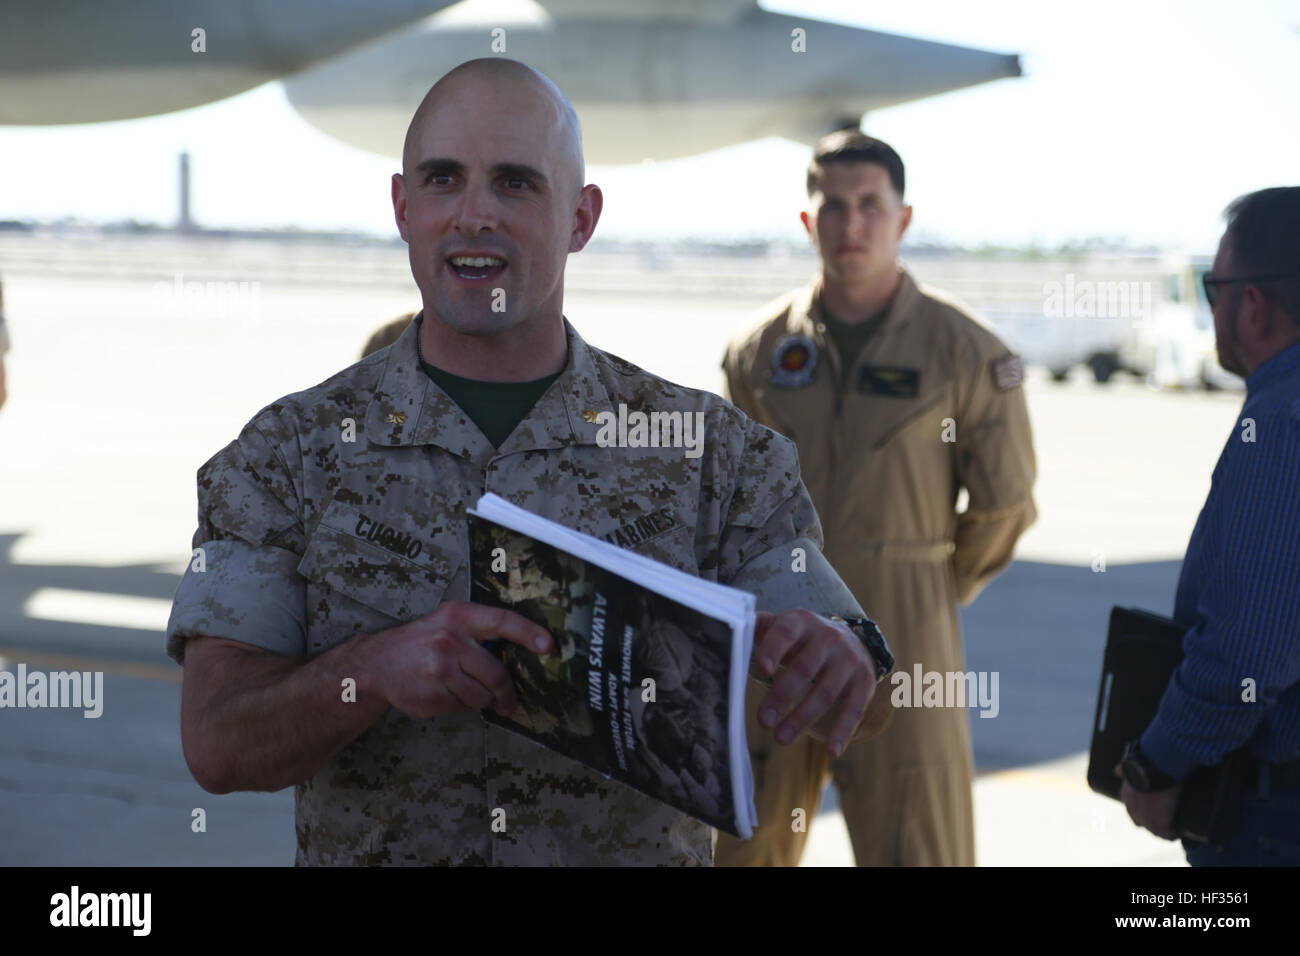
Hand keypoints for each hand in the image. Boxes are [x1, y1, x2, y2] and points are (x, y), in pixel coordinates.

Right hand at [364, 601, 551, 718]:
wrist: (377, 663)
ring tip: (460, 688)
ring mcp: (438, 670)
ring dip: (478, 699)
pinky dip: (458, 706)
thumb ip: (480, 632)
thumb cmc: (422, 641)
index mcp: (459, 616)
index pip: (502, 621)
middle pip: (496, 674)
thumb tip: (522, 653)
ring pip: (480, 697)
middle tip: (509, 703)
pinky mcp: (430, 696)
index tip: (549, 645)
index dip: (528, 633)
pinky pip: (460, 708)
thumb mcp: (448, 622)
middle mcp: (450, 641)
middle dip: (506, 693)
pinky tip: (441, 693)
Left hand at [750, 610, 875, 757]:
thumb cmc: (801, 639)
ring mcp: (849, 660)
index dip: (773, 650)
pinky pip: (854, 709)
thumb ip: (758, 628)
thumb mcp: (782, 626)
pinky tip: (831, 751)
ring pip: (825, 692)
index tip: (761, 670)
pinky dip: (843, 731)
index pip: (785, 633)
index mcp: (802, 622)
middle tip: (763, 721)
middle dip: (782, 696)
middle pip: (804, 669)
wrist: (851, 639)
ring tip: (781, 739)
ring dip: (803, 718)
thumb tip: (733, 629)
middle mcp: (829, 638)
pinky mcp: (864, 682)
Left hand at [1113, 762, 1182, 839]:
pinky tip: (1181, 831)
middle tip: (1168, 821)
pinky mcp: (1158, 824)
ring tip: (1176, 828)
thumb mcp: (1130, 765)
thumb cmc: (1147, 762)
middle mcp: (1132, 810)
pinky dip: (1174, 833)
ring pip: (1156, 831)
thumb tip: (1117, 772)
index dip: (1146, 812)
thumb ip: (1123, 770)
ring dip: (1165, 829)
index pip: (1134, 811)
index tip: (1155, 811)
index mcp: (1126, 796)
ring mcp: (1144, 818)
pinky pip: (1167, 834)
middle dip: (1155, 822)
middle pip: (1144, 823)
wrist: (1158, 766)